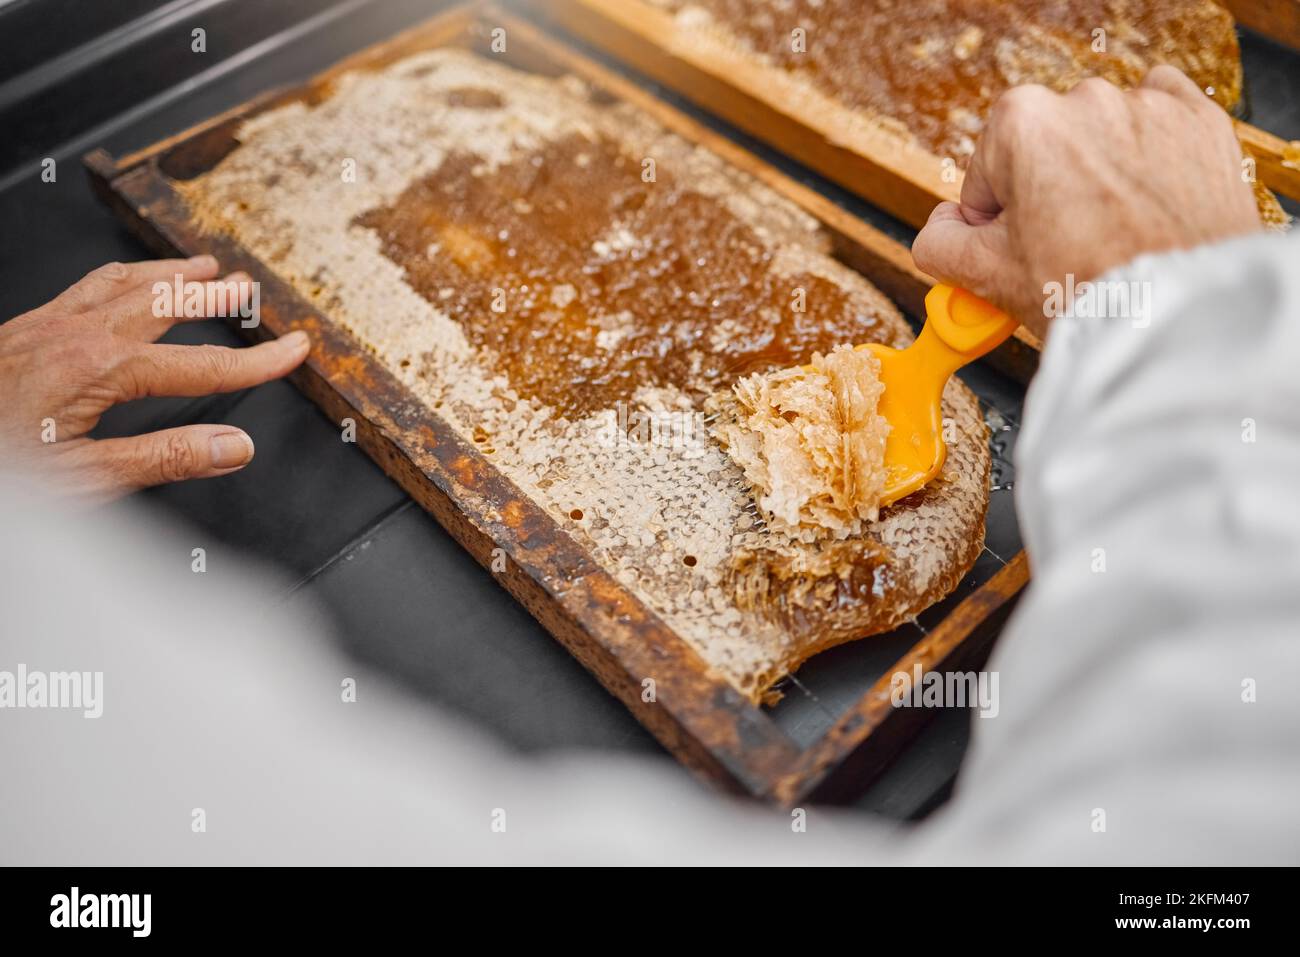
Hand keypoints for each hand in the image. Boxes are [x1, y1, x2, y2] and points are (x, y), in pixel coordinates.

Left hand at [0, 256, 309, 501]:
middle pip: (164, 303)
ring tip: (203, 267)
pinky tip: (122, 285)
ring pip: (122, 283)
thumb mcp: (84, 479)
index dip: (255, 361)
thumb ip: (164, 458)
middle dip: (216, 297)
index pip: (201, 366)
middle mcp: (74, 335)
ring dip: (170, 274)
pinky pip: (85, 287)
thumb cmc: (0, 467)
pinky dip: (121, 278)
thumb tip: (235, 446)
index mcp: (99, 371)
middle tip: (254, 293)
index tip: (294, 351)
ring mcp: (45, 326)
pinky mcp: (22, 329)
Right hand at [912, 66, 1263, 338]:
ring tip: (1115, 234)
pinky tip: (1148, 201)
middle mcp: (1084, 100)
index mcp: (1023, 124)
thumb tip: (940, 229)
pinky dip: (1151, 153)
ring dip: (1100, 176)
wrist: (1181, 315)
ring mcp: (1146, 106)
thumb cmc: (1091, 294)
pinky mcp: (1198, 121)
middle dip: (1050, 193)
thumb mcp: (987, 277)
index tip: (1022, 249)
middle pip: (1045, 151)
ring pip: (1101, 140)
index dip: (998, 220)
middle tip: (1068, 249)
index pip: (987, 174)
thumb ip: (941, 244)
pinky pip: (1161, 120)